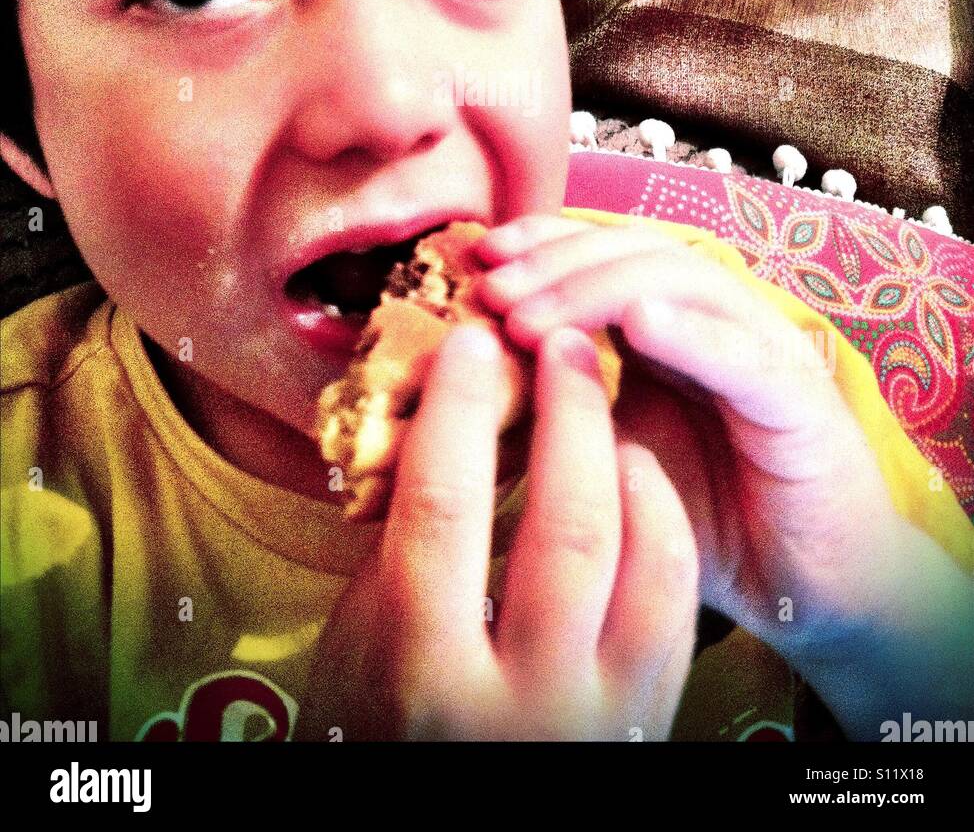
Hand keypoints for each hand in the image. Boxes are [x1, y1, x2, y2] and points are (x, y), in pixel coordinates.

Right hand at [296, 323, 697, 740]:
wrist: (456, 827)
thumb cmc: (387, 718)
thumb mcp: (364, 636)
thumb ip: (405, 539)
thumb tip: (445, 412)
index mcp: (424, 673)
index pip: (445, 509)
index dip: (462, 408)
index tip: (474, 338)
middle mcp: (524, 700)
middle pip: (569, 523)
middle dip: (568, 412)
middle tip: (559, 341)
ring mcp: (605, 711)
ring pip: (647, 555)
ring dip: (626, 455)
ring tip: (602, 398)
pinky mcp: (655, 710)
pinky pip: (677, 594)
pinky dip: (659, 512)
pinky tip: (632, 466)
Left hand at [474, 216, 935, 672]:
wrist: (804, 592)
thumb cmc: (700, 517)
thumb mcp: (609, 453)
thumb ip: (558, 404)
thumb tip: (466, 371)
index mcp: (670, 323)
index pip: (605, 251)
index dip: (540, 243)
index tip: (475, 260)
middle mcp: (717, 319)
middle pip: (635, 250)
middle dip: (554, 261)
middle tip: (489, 290)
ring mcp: (763, 350)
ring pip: (684, 282)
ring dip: (599, 289)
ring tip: (531, 316)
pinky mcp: (802, 402)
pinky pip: (748, 356)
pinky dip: (694, 333)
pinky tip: (640, 324)